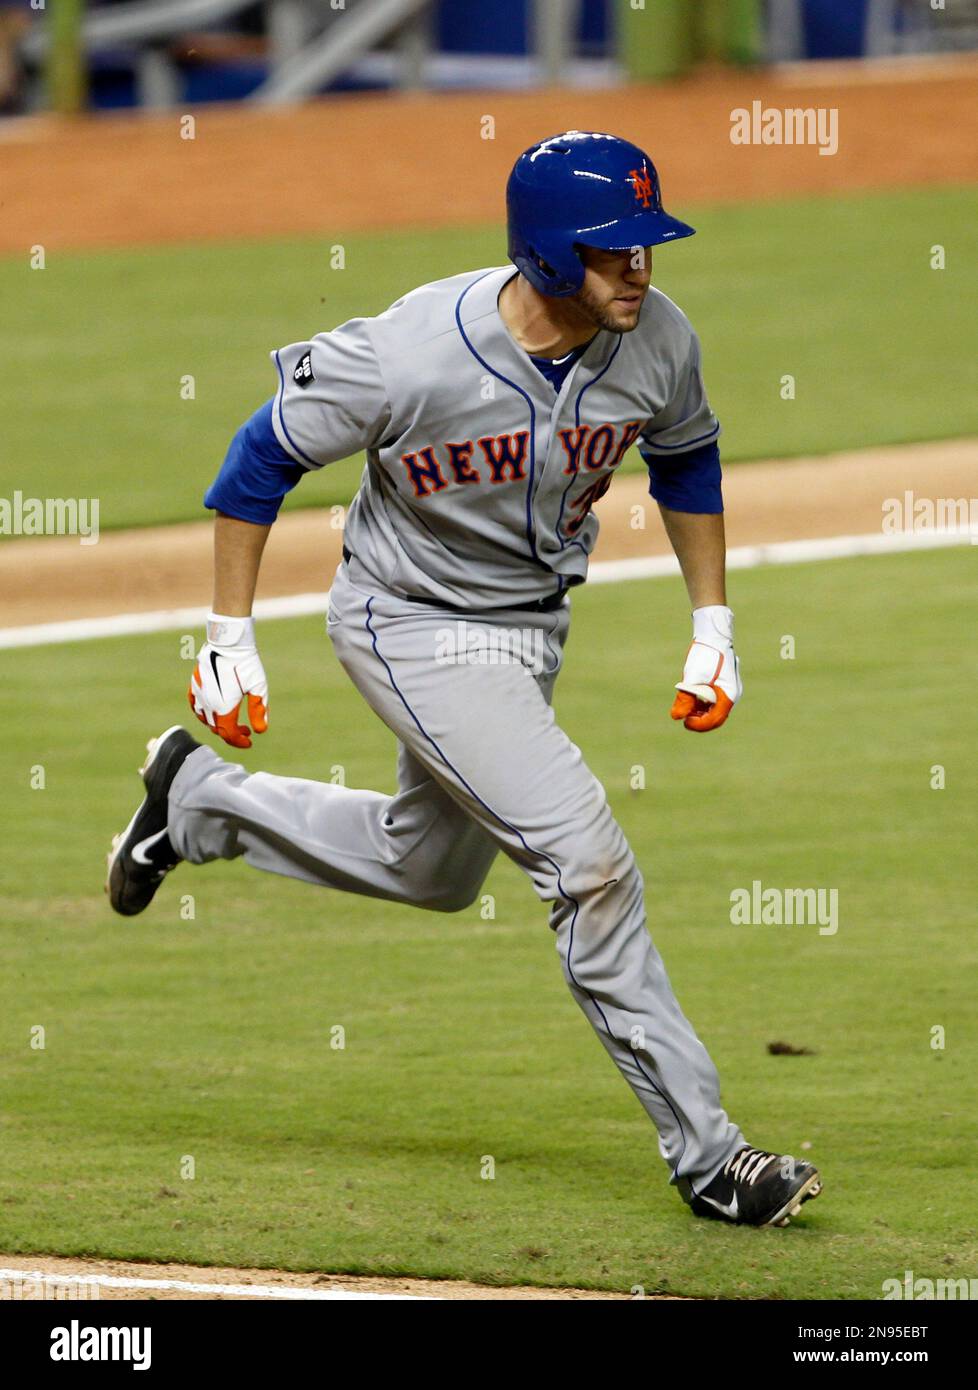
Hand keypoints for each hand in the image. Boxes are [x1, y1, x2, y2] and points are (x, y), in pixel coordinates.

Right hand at [188, 613, 268, 748]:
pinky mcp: (195, 684)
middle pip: (217, 728)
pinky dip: (202, 712)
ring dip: (218, 724)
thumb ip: (258, 709)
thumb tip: (260, 730)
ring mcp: (199, 694)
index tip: (249, 741)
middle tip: (246, 730)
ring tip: (231, 720)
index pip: (229, 734)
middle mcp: (208, 704)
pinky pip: (194, 704)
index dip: (239, 741)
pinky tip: (212, 709)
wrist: (228, 642)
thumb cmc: (246, 664)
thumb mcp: (258, 687)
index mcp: (224, 707)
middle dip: (231, 733)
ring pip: (204, 718)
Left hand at [671, 605, 741, 731]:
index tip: (684, 722)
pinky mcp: (722, 684)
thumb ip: (685, 697)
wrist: (713, 633)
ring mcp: (728, 689)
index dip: (699, 724)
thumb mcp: (692, 676)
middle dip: (699, 719)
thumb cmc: (705, 653)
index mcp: (730, 693)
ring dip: (698, 711)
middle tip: (682, 716)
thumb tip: (676, 716)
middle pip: (716, 716)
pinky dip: (700, 703)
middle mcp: (732, 694)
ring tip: (684, 706)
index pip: (715, 719)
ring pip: (713, 709)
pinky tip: (689, 698)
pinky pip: (713, 700)